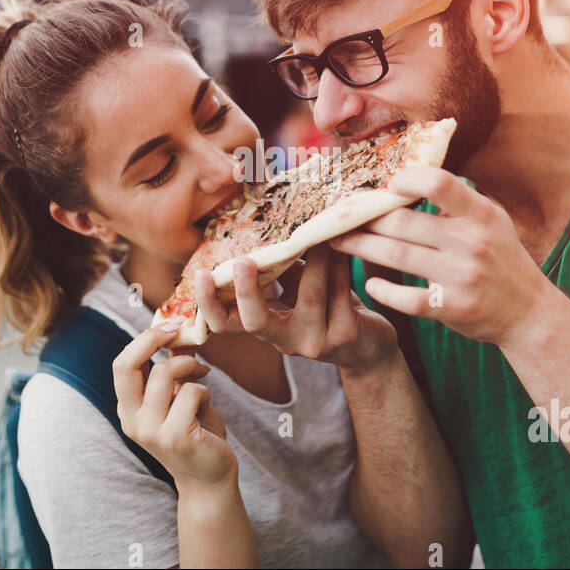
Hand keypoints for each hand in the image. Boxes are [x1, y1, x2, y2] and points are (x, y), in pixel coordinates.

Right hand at [112, 321, 236, 488]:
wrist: (210, 479)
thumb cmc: (197, 434)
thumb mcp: (180, 397)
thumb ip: (174, 369)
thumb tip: (176, 331)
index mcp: (128, 409)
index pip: (121, 364)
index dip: (144, 338)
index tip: (169, 325)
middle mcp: (131, 420)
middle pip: (127, 364)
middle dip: (153, 338)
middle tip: (178, 330)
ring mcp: (151, 431)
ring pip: (163, 373)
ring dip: (189, 367)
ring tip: (202, 376)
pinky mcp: (175, 436)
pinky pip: (189, 392)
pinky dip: (204, 391)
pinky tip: (206, 406)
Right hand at [195, 244, 398, 370]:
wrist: (368, 346)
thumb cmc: (326, 306)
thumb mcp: (296, 289)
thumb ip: (279, 267)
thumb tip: (263, 224)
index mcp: (265, 326)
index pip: (224, 323)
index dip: (208, 303)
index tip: (200, 274)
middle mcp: (284, 340)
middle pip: (255, 321)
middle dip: (247, 291)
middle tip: (243, 261)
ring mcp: (313, 342)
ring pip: (310, 296)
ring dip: (314, 258)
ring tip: (318, 231)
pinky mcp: (344, 336)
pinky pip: (338, 292)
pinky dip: (339, 263)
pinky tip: (343, 244)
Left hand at [328, 167, 551, 348]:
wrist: (529, 311)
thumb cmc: (501, 258)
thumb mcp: (492, 220)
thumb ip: (456, 201)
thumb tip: (408, 175)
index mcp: (480, 213)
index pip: (439, 183)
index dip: (405, 179)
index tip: (383, 185)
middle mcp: (472, 242)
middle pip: (403, 222)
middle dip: (365, 219)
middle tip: (341, 216)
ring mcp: (462, 276)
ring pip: (397, 256)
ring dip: (361, 247)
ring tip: (339, 242)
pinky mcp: (453, 307)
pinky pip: (408, 298)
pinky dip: (384, 290)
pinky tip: (370, 283)